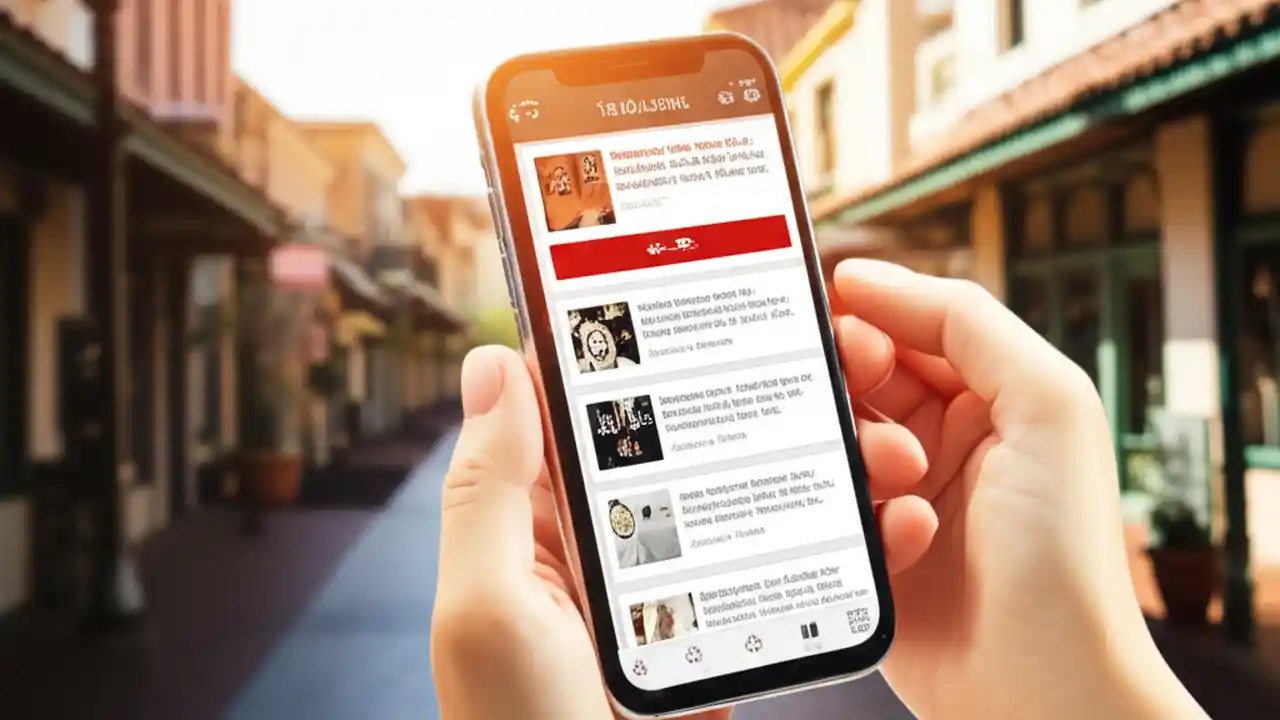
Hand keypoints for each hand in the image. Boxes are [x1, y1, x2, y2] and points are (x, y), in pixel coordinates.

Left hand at [431, 345, 938, 719]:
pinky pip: (760, 569)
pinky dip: (816, 543)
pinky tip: (871, 522)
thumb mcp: (488, 606)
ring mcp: (657, 590)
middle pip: (669, 445)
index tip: (693, 292)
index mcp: (531, 528)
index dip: (626, 346)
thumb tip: (497, 363)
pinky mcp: (708, 630)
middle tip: (822, 361)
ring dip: (796, 467)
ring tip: (868, 440)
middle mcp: (595, 549)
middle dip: (741, 402)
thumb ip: (490, 488)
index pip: (575, 410)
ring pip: (728, 500)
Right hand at [830, 260, 1205, 719]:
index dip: (869, 320)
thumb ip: (966, 321)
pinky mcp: (864, 554)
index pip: (907, 330)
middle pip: (859, 382)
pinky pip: (824, 510)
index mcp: (985, 398)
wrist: (1038, 685)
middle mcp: (940, 443)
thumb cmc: (1061, 550)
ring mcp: (897, 501)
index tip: (836, 325)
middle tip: (858, 405)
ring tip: (903, 484)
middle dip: (852, 387)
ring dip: (858, 456)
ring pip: (831, 444)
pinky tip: (906, 538)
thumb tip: (866, 277)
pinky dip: (858, 518)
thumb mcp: (1046, 403)